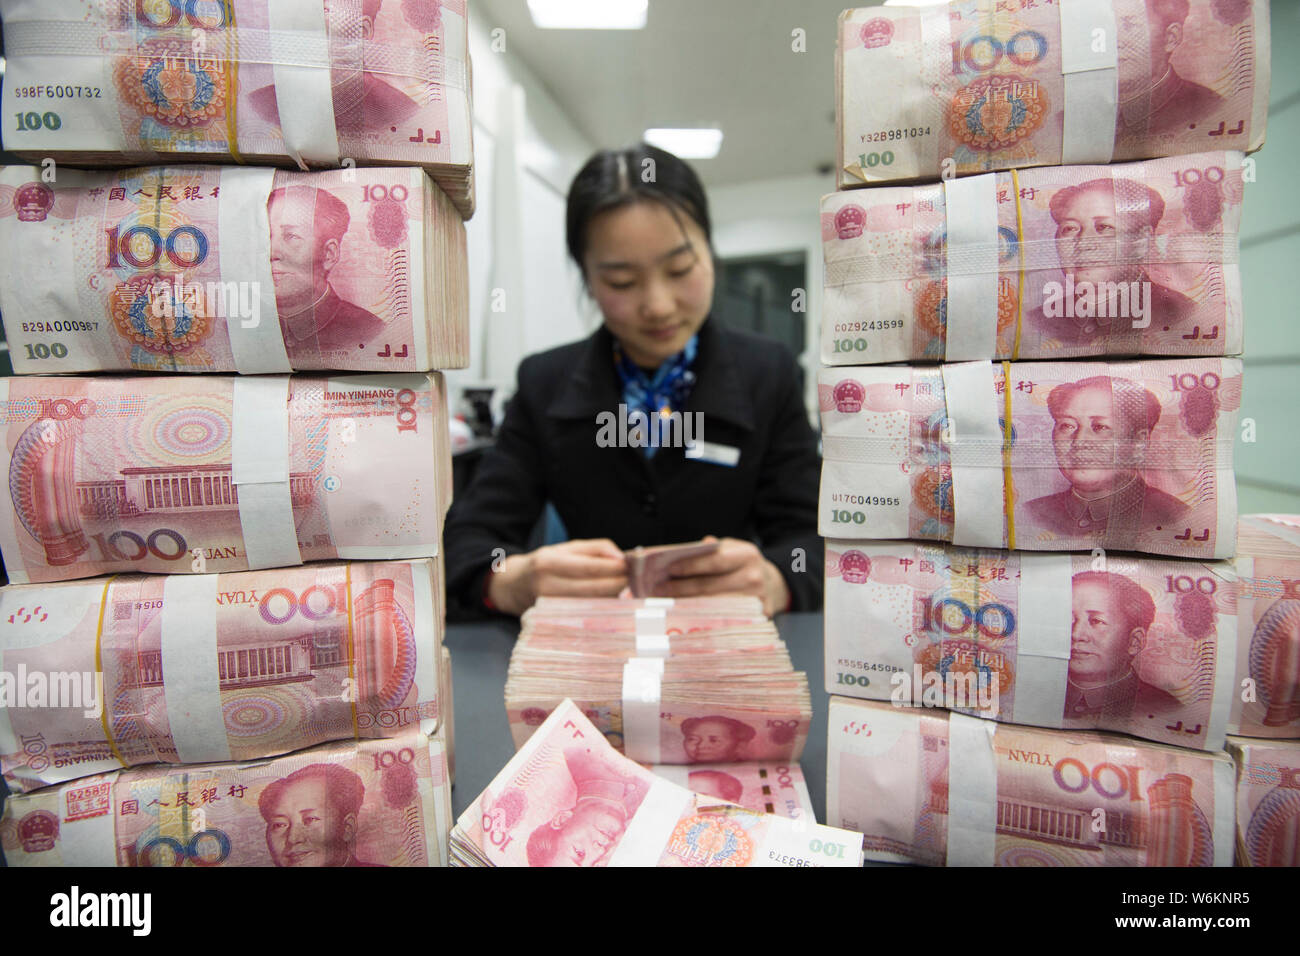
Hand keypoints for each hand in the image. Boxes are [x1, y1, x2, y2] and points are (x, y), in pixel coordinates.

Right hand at [487, 538, 627, 615]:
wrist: (513, 586)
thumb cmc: (545, 564)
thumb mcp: (566, 548)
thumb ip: (596, 548)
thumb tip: (621, 558)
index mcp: (549, 563)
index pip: (589, 568)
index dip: (614, 568)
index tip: (631, 567)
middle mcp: (547, 586)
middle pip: (593, 590)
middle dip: (619, 584)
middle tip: (635, 579)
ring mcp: (550, 607)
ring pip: (592, 605)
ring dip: (614, 597)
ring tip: (626, 588)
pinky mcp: (554, 621)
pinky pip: (586, 615)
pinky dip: (602, 608)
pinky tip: (612, 601)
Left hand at [654, 535, 790, 616]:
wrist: (773, 584)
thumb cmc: (742, 566)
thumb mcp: (732, 550)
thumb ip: (710, 550)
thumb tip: (684, 551)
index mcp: (747, 555)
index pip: (714, 561)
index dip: (690, 566)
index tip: (668, 569)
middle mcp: (754, 577)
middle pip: (710, 586)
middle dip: (681, 588)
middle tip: (657, 590)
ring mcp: (757, 601)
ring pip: (713, 605)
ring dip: (686, 605)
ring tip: (664, 603)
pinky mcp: (756, 620)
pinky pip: (722, 620)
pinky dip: (702, 618)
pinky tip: (684, 616)